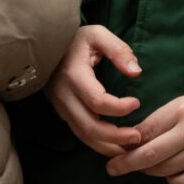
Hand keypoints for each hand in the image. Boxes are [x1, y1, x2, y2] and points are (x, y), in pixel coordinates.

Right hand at [45, 25, 142, 157]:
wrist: (45, 42)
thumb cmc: (76, 38)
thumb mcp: (98, 34)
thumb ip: (118, 50)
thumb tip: (136, 72)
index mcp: (73, 75)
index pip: (98, 101)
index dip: (120, 108)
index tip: (137, 102)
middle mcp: (63, 95)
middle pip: (90, 127)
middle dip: (116, 137)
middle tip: (138, 137)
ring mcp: (60, 106)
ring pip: (84, 135)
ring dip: (107, 146)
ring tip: (130, 148)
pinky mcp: (61, 111)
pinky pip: (79, 133)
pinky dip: (98, 143)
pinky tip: (114, 144)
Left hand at [105, 93, 183, 183]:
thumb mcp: (180, 106)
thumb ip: (157, 122)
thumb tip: (130, 140)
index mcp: (179, 112)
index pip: (145, 130)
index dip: (126, 142)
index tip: (114, 149)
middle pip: (150, 153)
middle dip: (127, 163)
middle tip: (112, 168)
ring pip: (164, 170)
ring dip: (149, 171)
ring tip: (145, 167)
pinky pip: (182, 182)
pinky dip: (171, 180)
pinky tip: (169, 174)